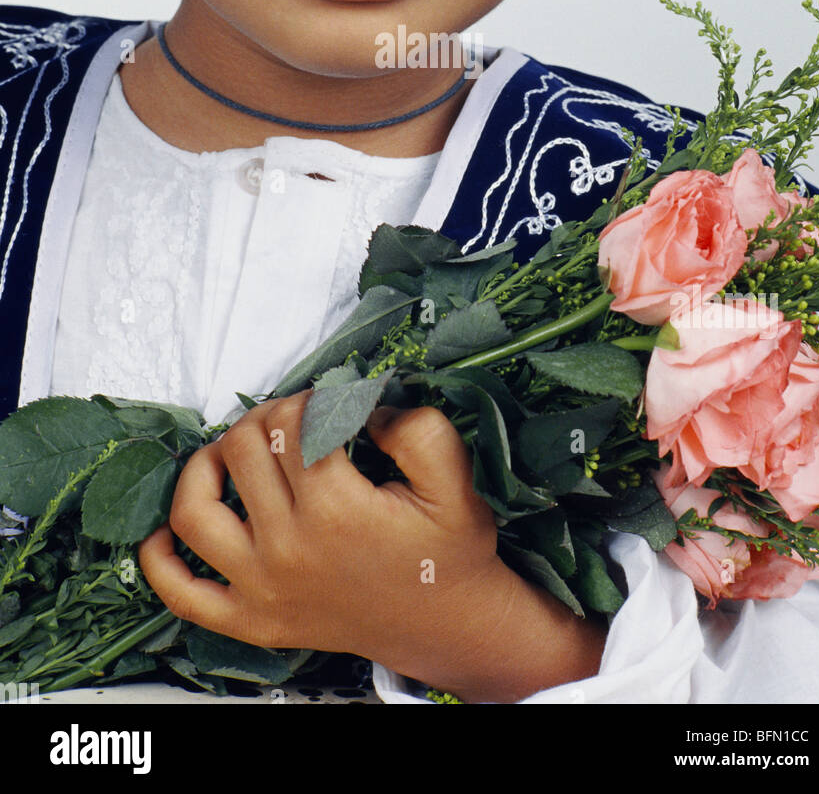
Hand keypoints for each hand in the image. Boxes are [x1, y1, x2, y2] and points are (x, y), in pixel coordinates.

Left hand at [137, 391, 506, 678]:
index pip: (294, 423)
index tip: (333, 400)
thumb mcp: (455, 481)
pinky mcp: (250, 621)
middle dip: (267, 417)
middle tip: (297, 420)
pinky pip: (181, 593)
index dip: (312, 396)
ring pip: (196, 510)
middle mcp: (289, 549)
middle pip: (243, 450)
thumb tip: (361, 405)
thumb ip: (418, 428)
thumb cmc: (448, 553)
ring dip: (206, 466)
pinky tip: (169, 529)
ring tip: (235, 451)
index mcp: (337, 510)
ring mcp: (262, 589)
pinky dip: (160, 561)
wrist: (447, 627)